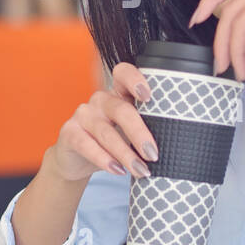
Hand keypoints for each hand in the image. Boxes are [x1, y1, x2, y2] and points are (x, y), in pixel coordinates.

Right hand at [49, 62, 159, 182]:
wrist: (77, 161)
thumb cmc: (110, 144)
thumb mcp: (130, 133)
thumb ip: (146, 130)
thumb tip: (175, 144)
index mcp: (118, 94)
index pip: (123, 73)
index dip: (135, 80)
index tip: (148, 97)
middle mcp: (100, 100)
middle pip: (122, 110)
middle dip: (140, 134)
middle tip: (153, 155)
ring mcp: (83, 114)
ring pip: (106, 132)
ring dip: (126, 154)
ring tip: (140, 170)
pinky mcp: (69, 132)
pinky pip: (87, 145)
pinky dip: (104, 160)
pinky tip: (118, 170)